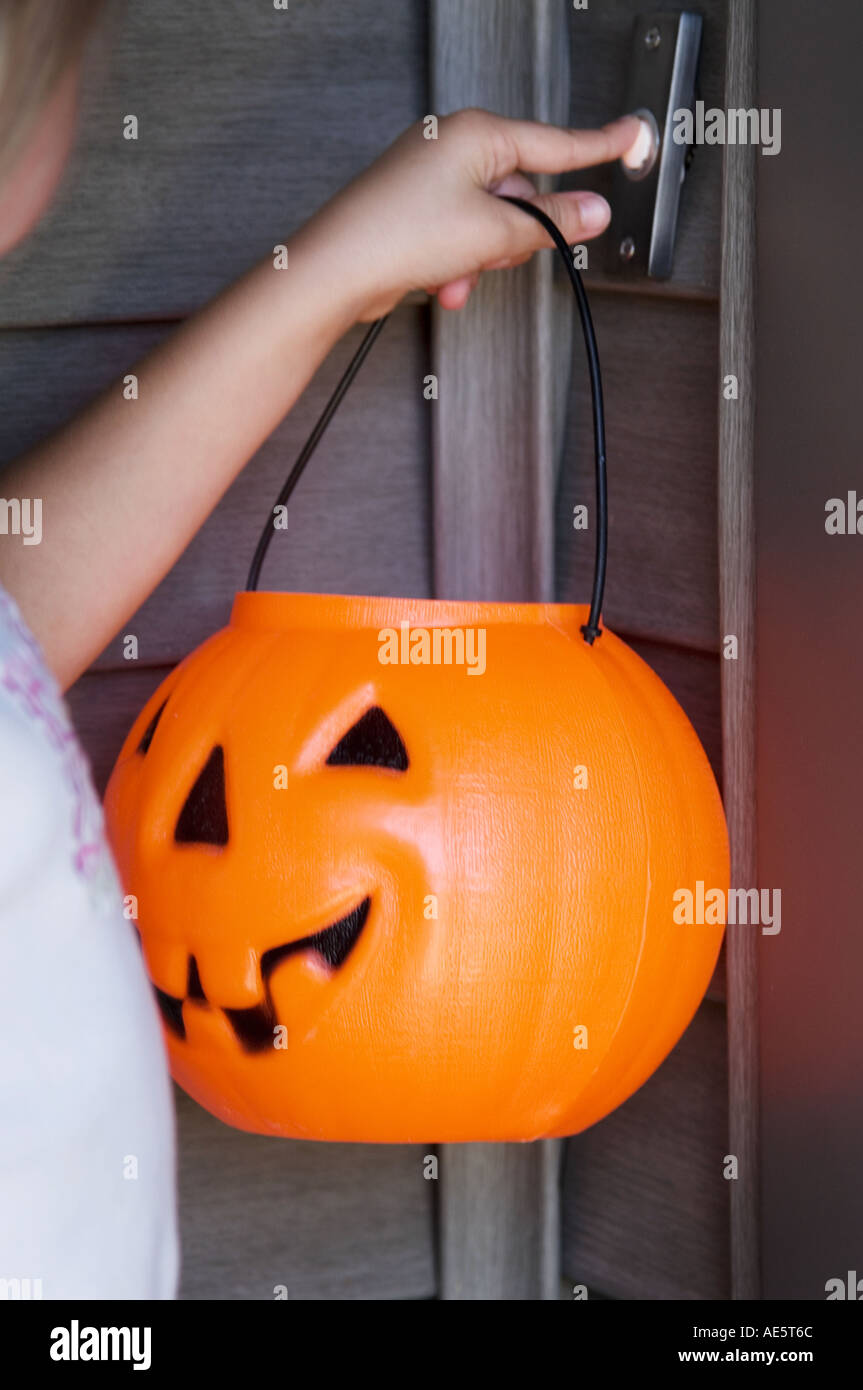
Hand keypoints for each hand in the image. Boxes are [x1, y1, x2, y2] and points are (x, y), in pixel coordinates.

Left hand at [299, 107, 640, 320]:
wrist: (337, 271)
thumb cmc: (397, 235)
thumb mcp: (494, 231)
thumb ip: (551, 222)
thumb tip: (591, 212)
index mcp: (475, 134)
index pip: (555, 141)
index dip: (598, 147)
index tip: (630, 138)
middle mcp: (451, 148)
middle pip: (520, 192)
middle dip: (516, 232)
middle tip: (501, 250)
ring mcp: (430, 180)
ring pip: (491, 222)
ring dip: (484, 256)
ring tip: (459, 269)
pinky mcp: (415, 212)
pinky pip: (461, 238)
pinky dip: (459, 264)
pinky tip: (444, 281)